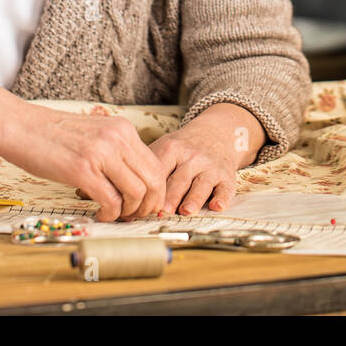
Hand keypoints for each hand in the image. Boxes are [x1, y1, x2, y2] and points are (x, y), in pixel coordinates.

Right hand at [0, 103, 166, 221]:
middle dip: (147, 205)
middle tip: (134, 216)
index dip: (155, 192)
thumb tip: (132, 183)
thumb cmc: (51, 135)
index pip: (155, 165)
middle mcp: (117, 138)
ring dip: (129, 212)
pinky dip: (110, 214)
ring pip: (137, 193)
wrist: (19, 125)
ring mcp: (101, 153)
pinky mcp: (82, 170)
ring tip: (115, 215)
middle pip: (153, 180)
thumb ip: (115, 153)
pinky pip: (111, 201)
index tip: (145, 205)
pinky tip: (100, 214)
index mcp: (123, 129)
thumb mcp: (94, 135)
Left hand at [150, 103, 264, 214]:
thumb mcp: (164, 147)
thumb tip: (119, 193)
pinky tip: (217, 206)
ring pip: (201, 184)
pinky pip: (225, 188)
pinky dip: (222, 198)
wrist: (215, 133)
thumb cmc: (182, 148)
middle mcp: (192, 157)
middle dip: (170, 196)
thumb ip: (146, 167)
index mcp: (171, 149)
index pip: (159, 169)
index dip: (149, 186)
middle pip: (180, 179)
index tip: (140, 202)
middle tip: (160, 212)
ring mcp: (210, 167)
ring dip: (194, 198)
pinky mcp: (226, 176)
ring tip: (185, 211)